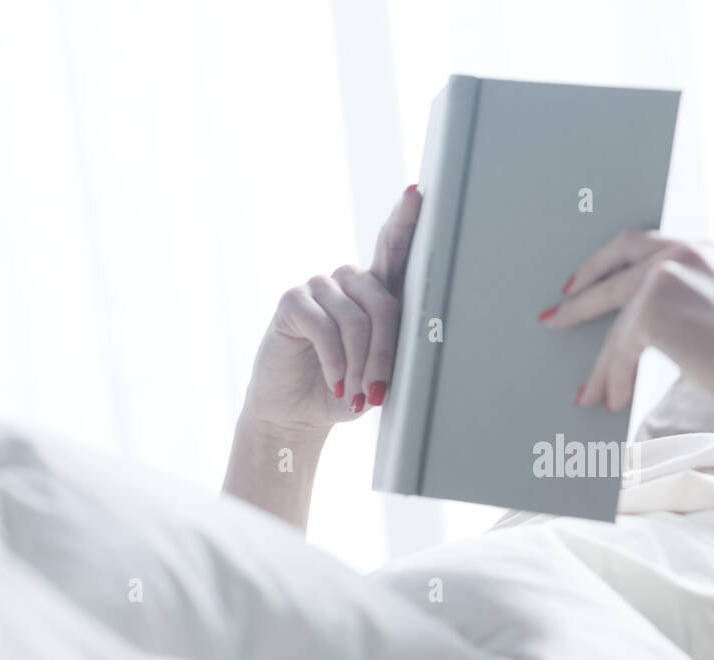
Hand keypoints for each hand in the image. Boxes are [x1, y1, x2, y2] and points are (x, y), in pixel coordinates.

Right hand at [241, 185, 421, 436]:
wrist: (295, 411)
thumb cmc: (346, 391)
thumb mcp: (379, 374)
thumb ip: (396, 350)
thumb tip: (421, 341)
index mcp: (377, 292)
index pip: (395, 251)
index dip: (405, 221)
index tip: (415, 194)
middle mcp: (349, 281)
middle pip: (383, 303)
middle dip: (386, 354)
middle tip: (379, 392)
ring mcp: (319, 287)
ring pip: (356, 321)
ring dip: (361, 366)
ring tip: (357, 394)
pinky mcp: (292, 300)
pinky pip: (325, 329)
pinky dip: (336, 363)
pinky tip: (335, 383)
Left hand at [538, 230, 713, 422]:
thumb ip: (686, 304)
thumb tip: (640, 324)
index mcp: (703, 248)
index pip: (638, 244)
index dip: (603, 264)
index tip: (579, 284)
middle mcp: (683, 251)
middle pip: (615, 271)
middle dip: (581, 299)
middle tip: (555, 318)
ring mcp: (667, 275)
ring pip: (618, 321)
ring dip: (601, 363)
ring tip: (587, 394)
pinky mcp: (653, 307)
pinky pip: (623, 347)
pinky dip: (615, 376)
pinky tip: (612, 399)